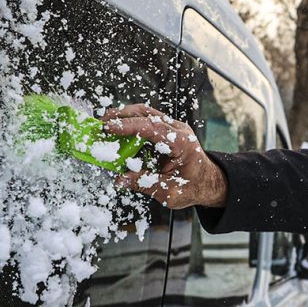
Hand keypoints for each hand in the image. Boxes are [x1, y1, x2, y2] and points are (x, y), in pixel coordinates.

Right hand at [101, 104, 228, 208]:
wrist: (207, 182)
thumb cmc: (193, 187)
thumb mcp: (170, 192)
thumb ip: (145, 184)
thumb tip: (121, 179)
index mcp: (182, 143)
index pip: (152, 128)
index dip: (128, 126)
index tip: (109, 127)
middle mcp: (178, 130)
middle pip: (146, 114)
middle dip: (121, 117)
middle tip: (100, 124)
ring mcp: (172, 128)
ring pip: (145, 113)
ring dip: (124, 118)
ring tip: (105, 126)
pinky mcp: (165, 131)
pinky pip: (145, 122)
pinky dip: (129, 124)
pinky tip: (117, 132)